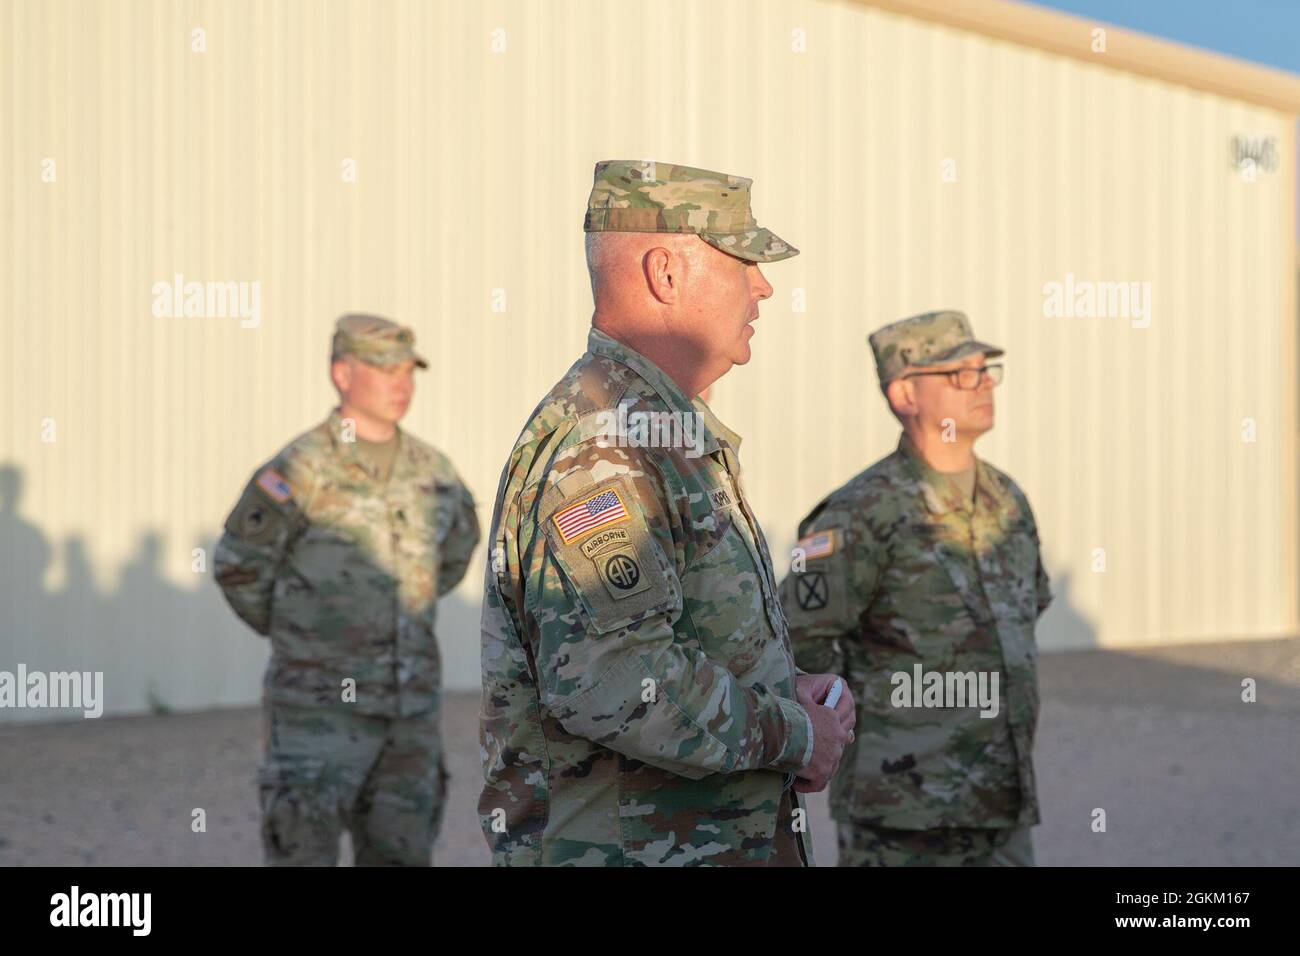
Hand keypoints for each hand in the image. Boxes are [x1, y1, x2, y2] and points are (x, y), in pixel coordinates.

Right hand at [792, 676, 853, 792]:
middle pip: (840, 746)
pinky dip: (808, 784)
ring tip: (803, 769)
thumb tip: (805, 688)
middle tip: (813, 755)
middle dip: (828, 750)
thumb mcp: (798, 699)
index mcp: (831, 717)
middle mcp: (837, 737)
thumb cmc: (786, 714)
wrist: (780, 731)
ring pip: (831, 765)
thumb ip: (806, 696)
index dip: (837, 728)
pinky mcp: (823, 771)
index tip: (827, 733)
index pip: (845, 721)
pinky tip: (797, 782)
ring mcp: (832, 755)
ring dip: (819, 768)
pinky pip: (819, 783)